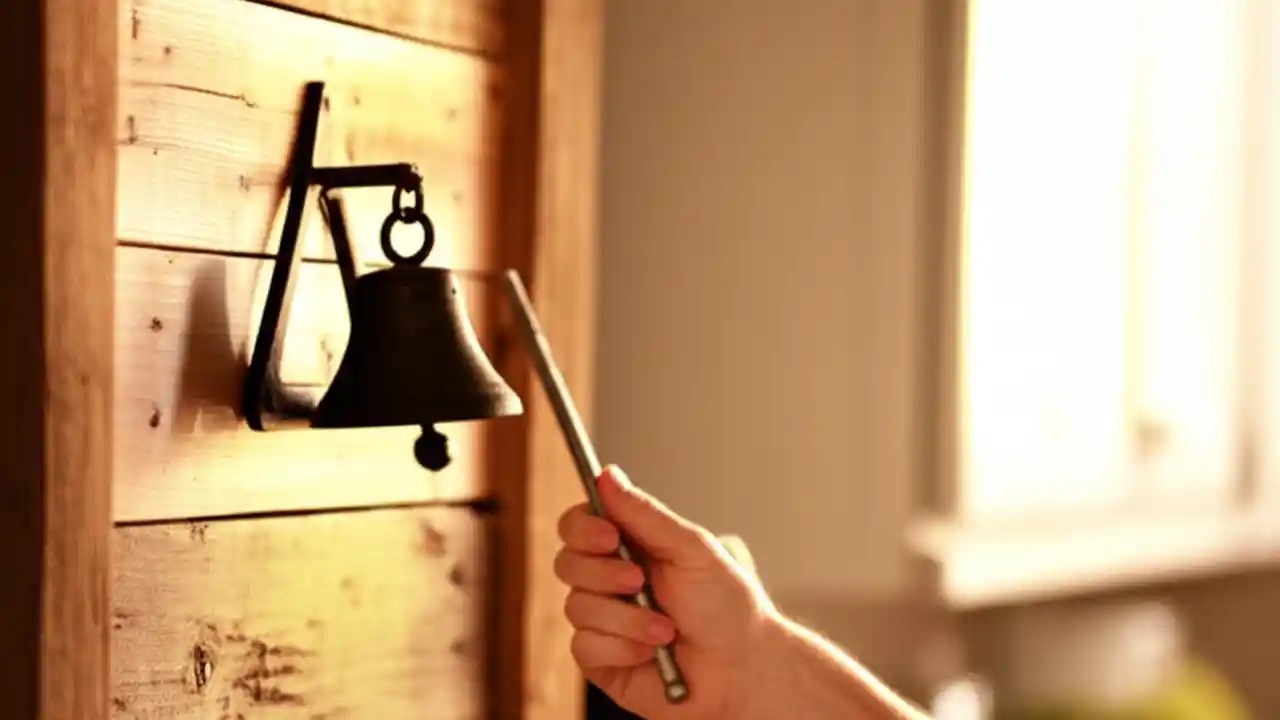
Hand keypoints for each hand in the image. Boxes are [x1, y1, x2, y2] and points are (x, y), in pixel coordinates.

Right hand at [554, 465, 777, 718]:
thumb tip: (608, 475)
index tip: (608, 536)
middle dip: (604, 574)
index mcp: (630, 547)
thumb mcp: (693, 550)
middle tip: (640, 581)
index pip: (579, 526)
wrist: (743, 669)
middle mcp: (611, 582)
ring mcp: (604, 622)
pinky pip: (586, 646)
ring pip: (577, 607)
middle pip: (567, 562)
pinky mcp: (601, 660)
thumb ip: (646, 514)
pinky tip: (652, 653)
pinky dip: (623, 648)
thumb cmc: (728, 608)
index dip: (583, 528)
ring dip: (627, 618)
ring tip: (665, 628)